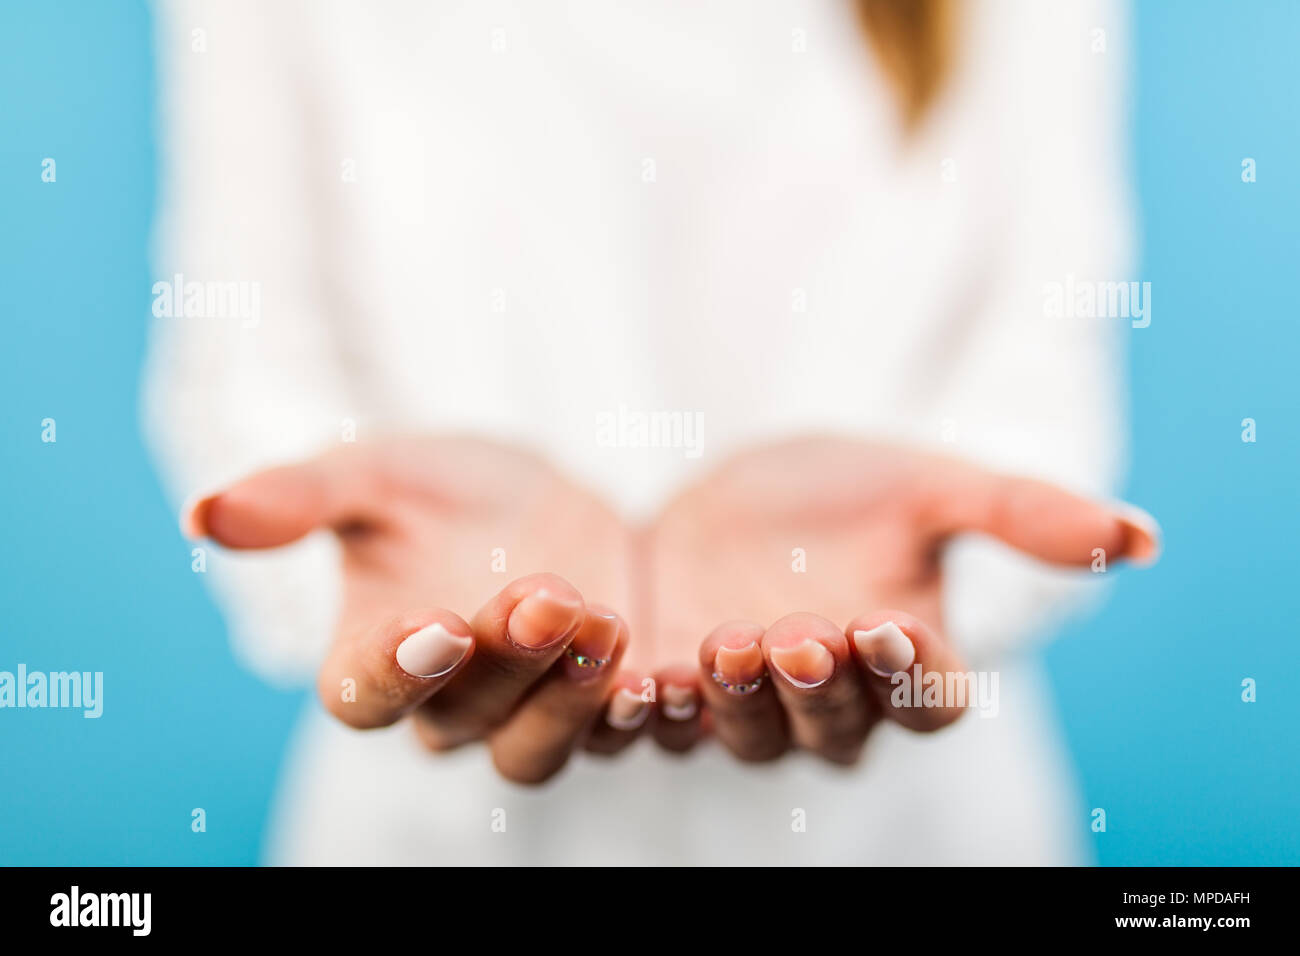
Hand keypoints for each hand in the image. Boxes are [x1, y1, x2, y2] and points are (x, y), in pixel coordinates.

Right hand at [186, 437, 653, 783]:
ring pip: (535, 746)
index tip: (436, 624)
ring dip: (570, 696)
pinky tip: (663, 674)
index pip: (363, 693)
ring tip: (606, 622)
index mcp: (372, 657)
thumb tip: (201, 513)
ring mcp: (524, 711)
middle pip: (461, 720)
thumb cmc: (442, 488)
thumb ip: (300, 496)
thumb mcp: (377, 472)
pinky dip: (632, 711)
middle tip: (548, 597)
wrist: (537, 492)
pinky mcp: (595, 702)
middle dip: (505, 663)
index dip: (394, 670)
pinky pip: (609, 732)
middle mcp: (443, 705)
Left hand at [642, 437, 1159, 762]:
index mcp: (909, 662)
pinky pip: (668, 725)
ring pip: (755, 737)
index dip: (910, 671)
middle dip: (821, 688)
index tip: (883, 620)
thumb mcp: (932, 483)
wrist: (744, 480)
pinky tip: (640, 679)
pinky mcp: (678, 690)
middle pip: (840, 731)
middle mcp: (837, 702)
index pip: (927, 697)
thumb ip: (1024, 513)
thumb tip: (1142, 538)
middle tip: (799, 633)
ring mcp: (752, 704)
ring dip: (740, 701)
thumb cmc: (851, 487)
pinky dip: (654, 712)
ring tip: (723, 642)